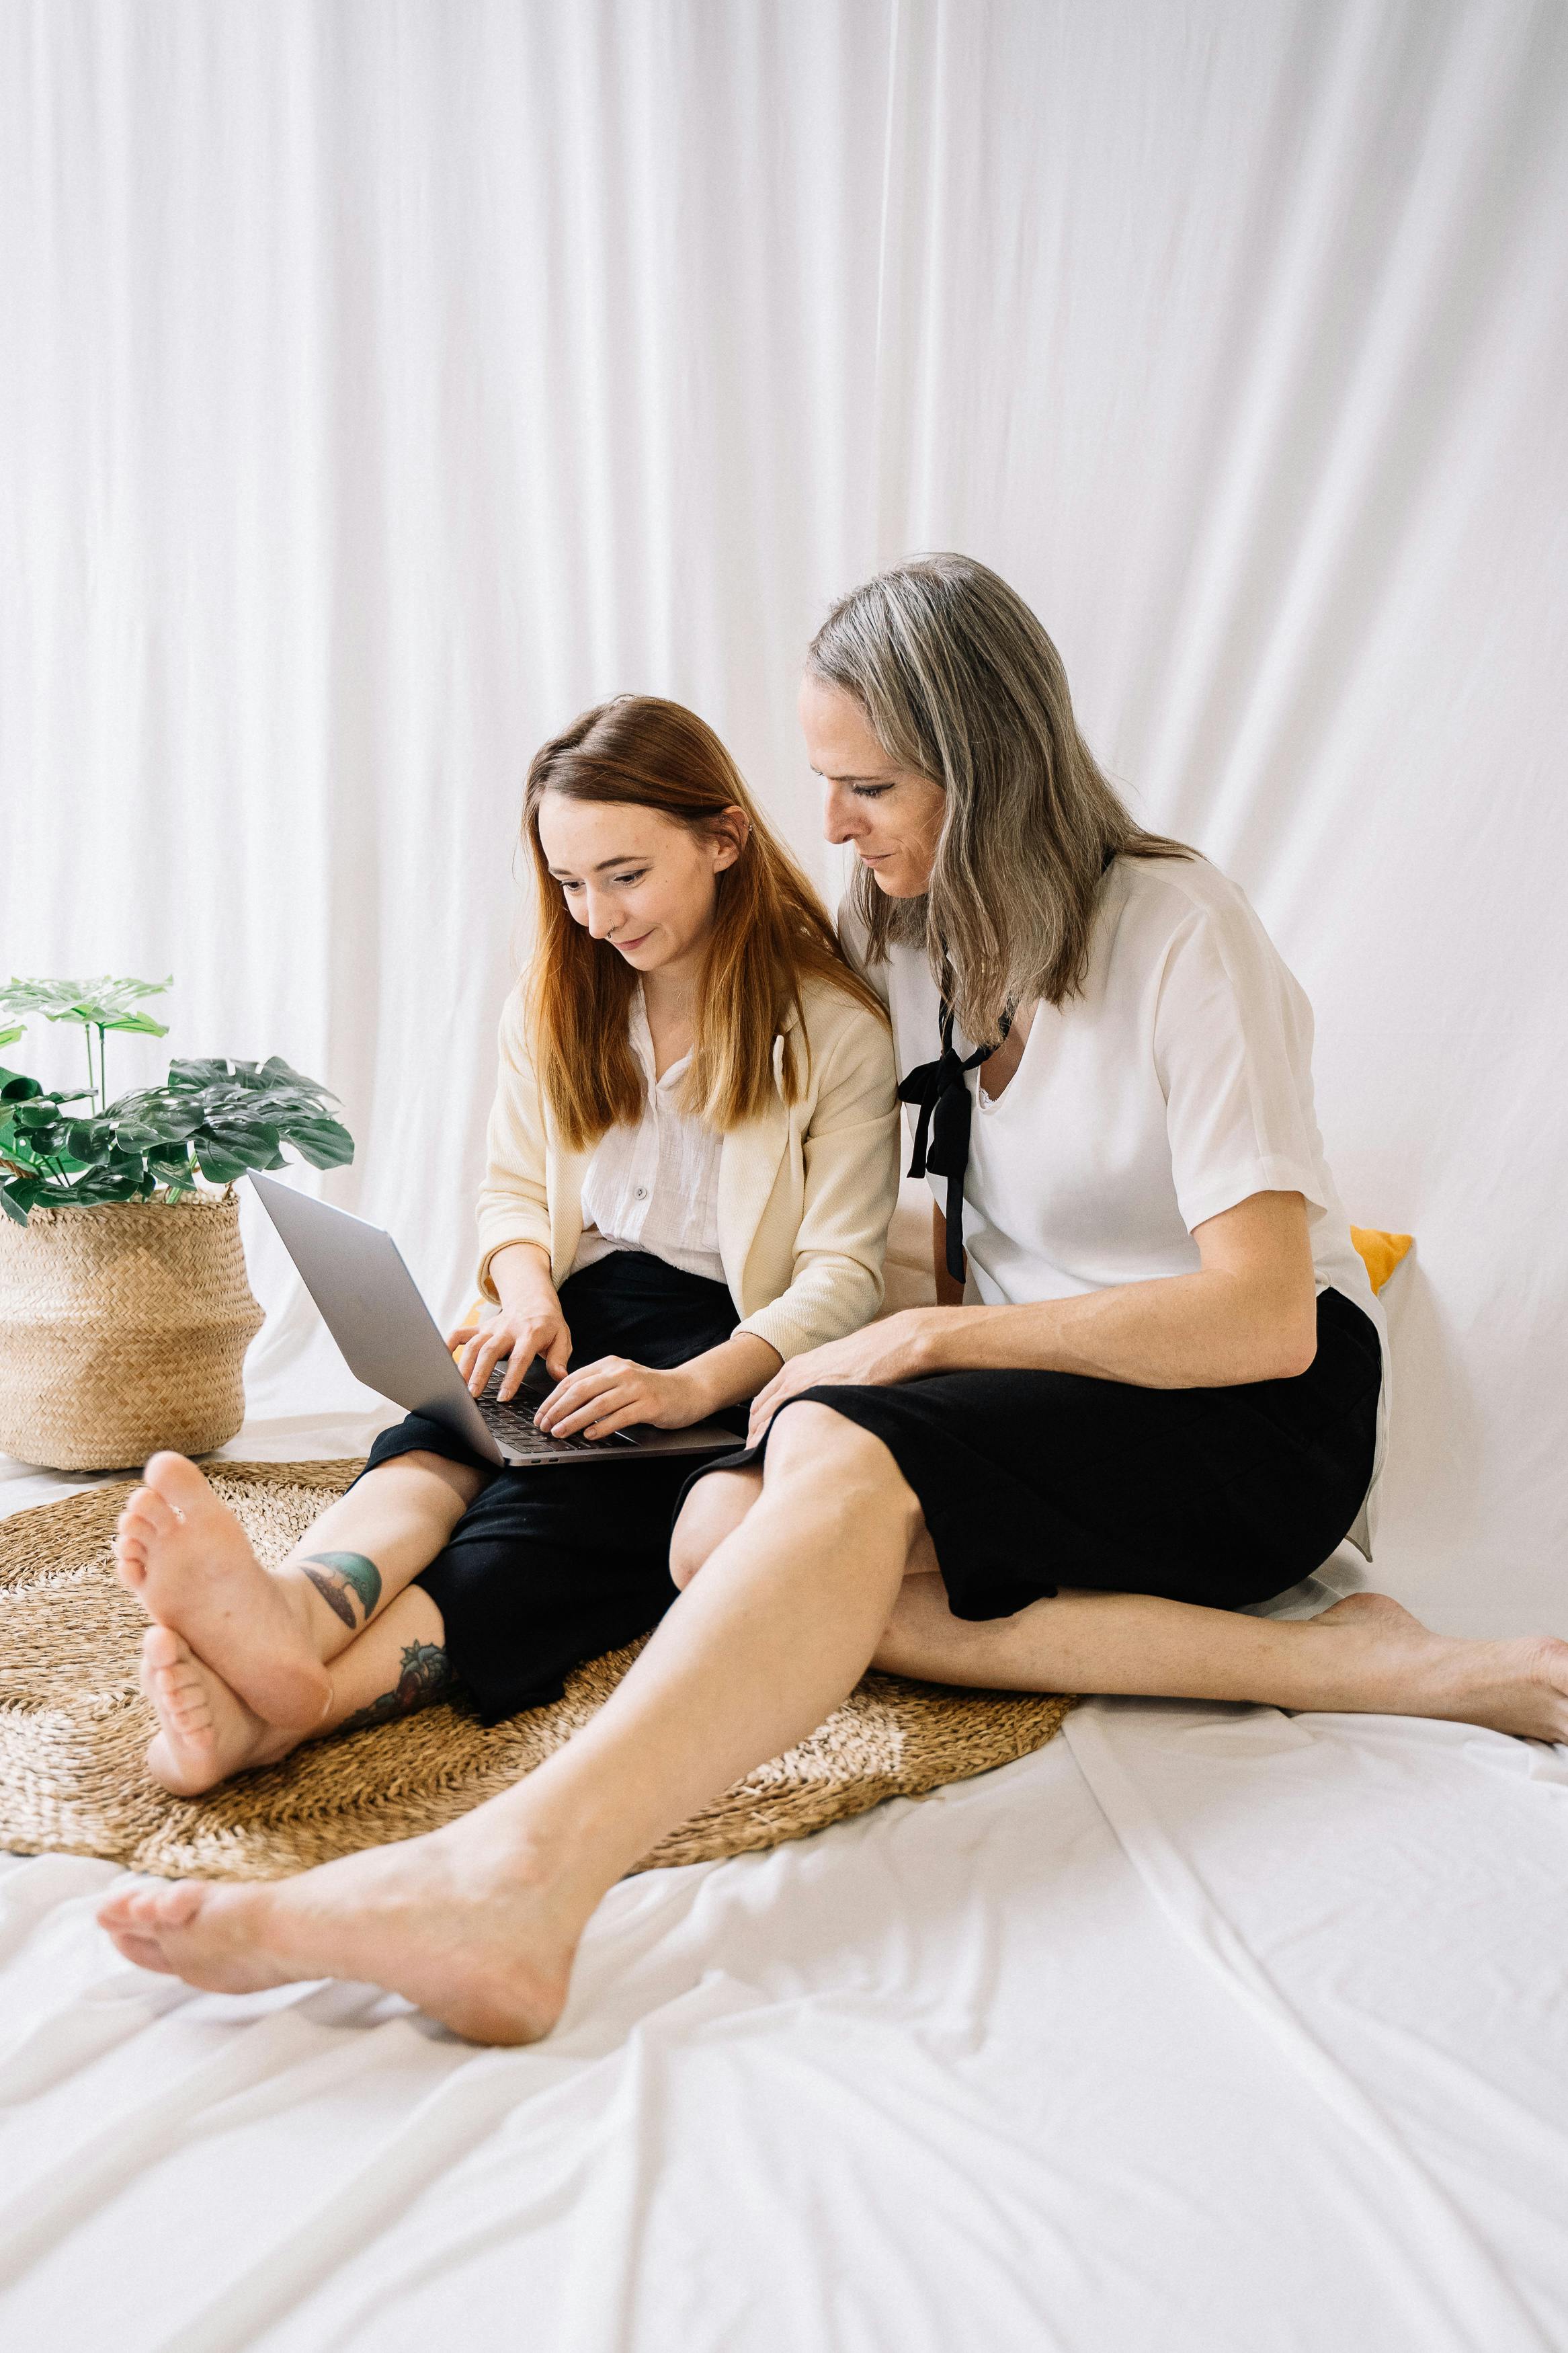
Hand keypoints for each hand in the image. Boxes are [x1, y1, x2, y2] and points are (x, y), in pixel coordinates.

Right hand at [447, 1291, 571, 1402]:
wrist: (533, 1298)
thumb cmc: (548, 1323)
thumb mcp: (562, 1337)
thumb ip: (559, 1357)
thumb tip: (560, 1376)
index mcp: (530, 1334)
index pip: (519, 1358)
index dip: (511, 1378)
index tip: (503, 1397)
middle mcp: (507, 1330)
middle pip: (490, 1351)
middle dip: (479, 1373)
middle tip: (472, 1395)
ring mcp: (491, 1328)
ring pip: (473, 1345)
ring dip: (464, 1366)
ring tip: (457, 1387)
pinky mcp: (480, 1328)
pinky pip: (460, 1334)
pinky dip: (448, 1345)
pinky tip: (440, 1360)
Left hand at [533, 1357, 703, 1441]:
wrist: (689, 1389)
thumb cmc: (651, 1389)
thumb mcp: (621, 1380)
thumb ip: (596, 1387)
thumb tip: (563, 1407)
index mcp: (609, 1364)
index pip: (572, 1380)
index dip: (552, 1399)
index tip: (540, 1415)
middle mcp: (621, 1372)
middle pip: (581, 1390)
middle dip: (558, 1410)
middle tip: (544, 1426)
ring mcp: (636, 1387)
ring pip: (597, 1404)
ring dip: (575, 1420)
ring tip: (560, 1432)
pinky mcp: (650, 1404)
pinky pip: (620, 1416)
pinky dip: (602, 1427)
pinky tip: (590, 1435)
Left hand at [746, 1312, 932, 1443]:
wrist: (892, 1344)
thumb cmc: (870, 1355)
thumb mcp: (835, 1365)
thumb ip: (821, 1382)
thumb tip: (820, 1402)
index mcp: (796, 1368)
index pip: (763, 1400)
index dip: (756, 1423)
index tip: (754, 1440)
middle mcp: (794, 1376)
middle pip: (759, 1413)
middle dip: (753, 1436)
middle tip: (750, 1459)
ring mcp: (805, 1387)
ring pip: (768, 1420)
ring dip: (761, 1442)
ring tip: (761, 1464)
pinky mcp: (820, 1398)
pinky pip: (789, 1424)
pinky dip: (778, 1441)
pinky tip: (780, 1458)